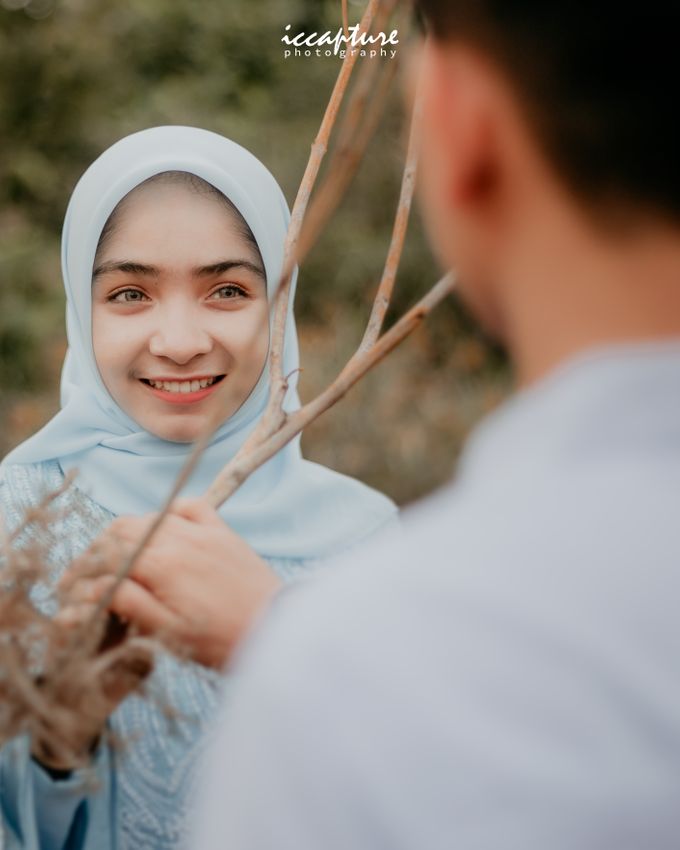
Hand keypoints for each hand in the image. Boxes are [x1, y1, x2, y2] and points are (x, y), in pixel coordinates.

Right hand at [59, 498, 281, 668]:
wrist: (277, 629)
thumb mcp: (167, 632)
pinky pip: (189, 506)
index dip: (81, 572)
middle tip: (89, 577)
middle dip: (98, 551)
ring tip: (118, 558)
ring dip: (127, 533)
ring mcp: (202, 531)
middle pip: (121, 530)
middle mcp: (179, 538)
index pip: (105, 555)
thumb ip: (128, 603)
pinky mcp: (222, 531)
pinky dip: (169, 513)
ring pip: (150, 516)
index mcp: (161, 565)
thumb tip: (91, 587)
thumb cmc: (221, 640)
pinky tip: (163, 530)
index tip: (68, 590)